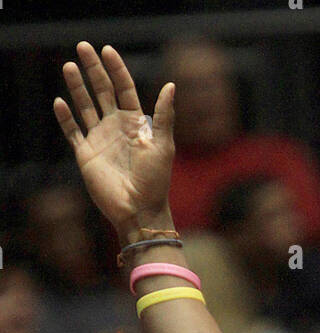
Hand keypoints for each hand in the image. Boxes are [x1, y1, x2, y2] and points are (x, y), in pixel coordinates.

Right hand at [54, 42, 174, 234]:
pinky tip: (60, 102)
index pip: (124, 88)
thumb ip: (164, 116)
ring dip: (77, 87)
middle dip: (93, 69)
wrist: (139, 210)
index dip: (116, 69)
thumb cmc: (156, 181)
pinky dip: (65, 118)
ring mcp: (100, 139)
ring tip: (69, 66)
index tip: (107, 50)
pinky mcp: (86, 154)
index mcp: (136, 123)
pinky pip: (73, 132)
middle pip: (102, 91)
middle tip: (83, 46)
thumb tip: (171, 85)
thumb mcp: (164, 146)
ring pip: (85, 106)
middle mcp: (116, 127)